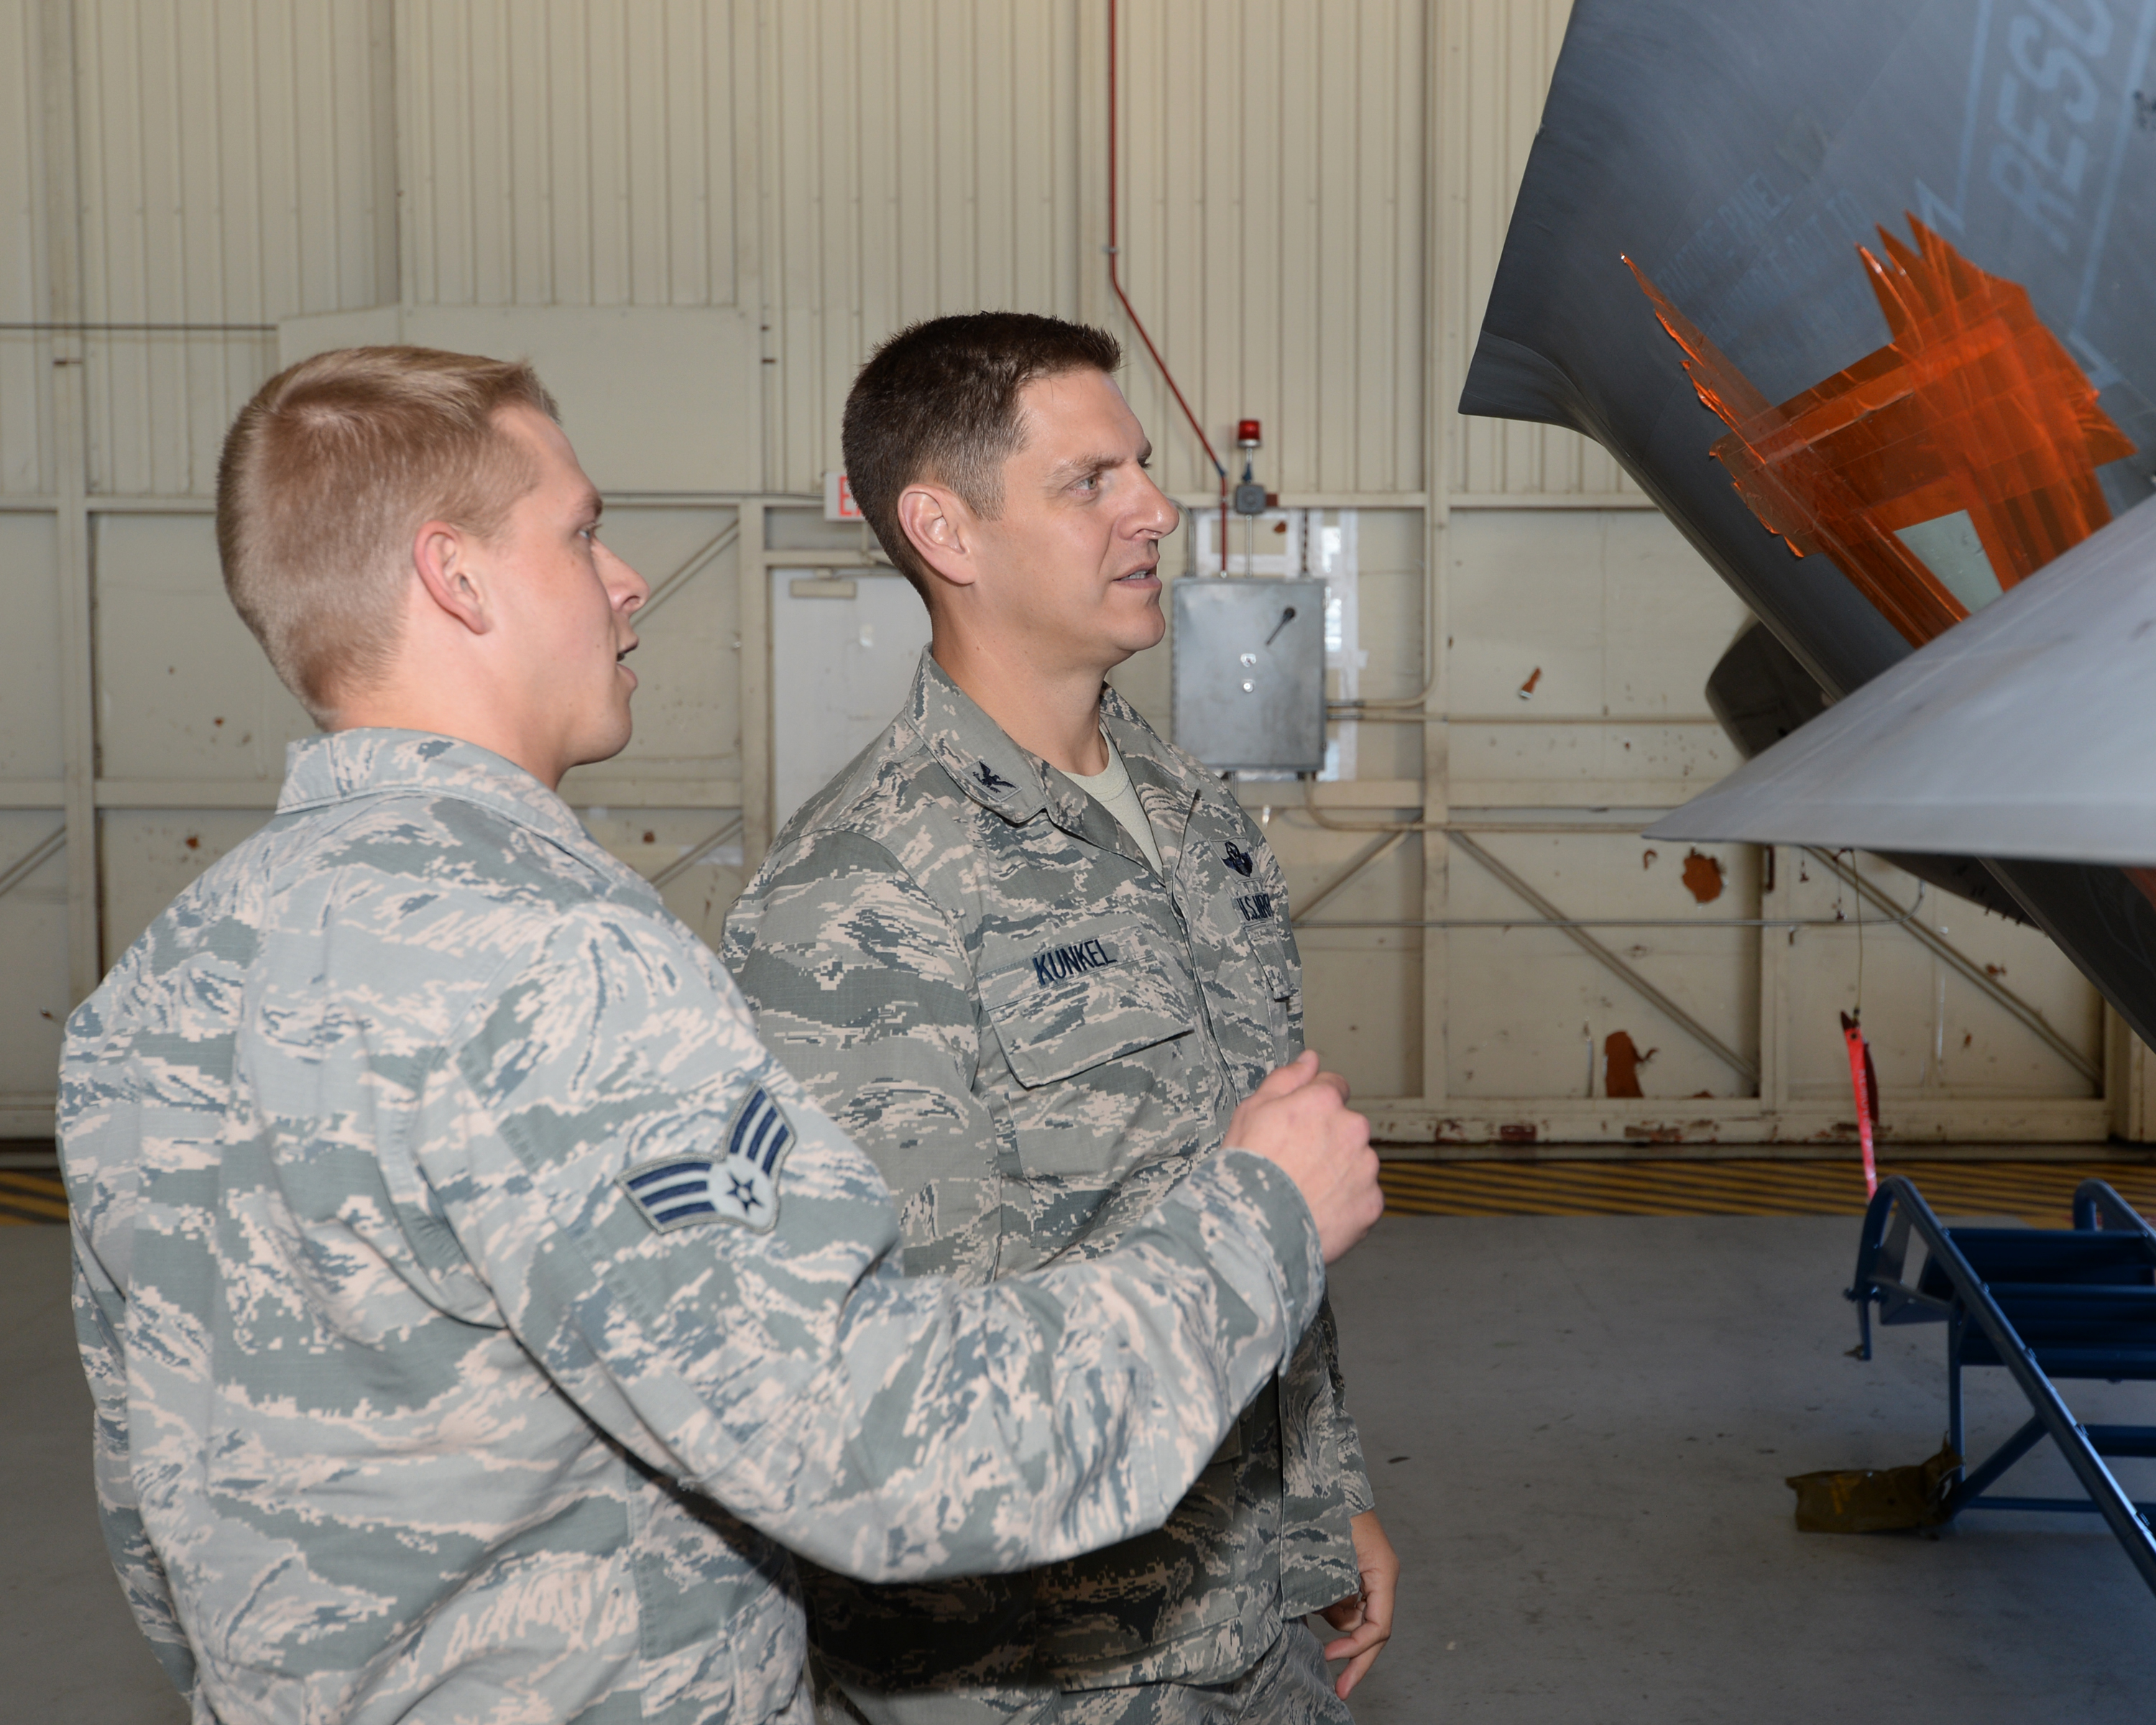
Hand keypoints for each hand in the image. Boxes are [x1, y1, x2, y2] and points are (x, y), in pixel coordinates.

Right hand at [1226, 1050, 1380, 1262]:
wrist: (1255, 1228)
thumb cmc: (1248, 1169)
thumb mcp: (1252, 1111)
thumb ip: (1286, 1079)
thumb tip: (1308, 1059)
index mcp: (1324, 1102)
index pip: (1333, 1087)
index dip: (1314, 1105)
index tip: (1301, 1124)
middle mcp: (1352, 1129)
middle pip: (1346, 1127)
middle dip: (1328, 1140)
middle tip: (1296, 1163)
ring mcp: (1364, 1168)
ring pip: (1356, 1162)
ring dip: (1339, 1171)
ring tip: (1304, 1190)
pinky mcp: (1371, 1203)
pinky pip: (1362, 1197)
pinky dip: (1346, 1202)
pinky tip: (1317, 1208)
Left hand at [1318, 1509, 1398, 1699]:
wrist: (1323, 1480)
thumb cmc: (1331, 1511)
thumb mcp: (1335, 1556)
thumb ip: (1338, 1593)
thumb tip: (1340, 1624)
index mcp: (1383, 1574)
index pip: (1378, 1627)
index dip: (1356, 1648)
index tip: (1329, 1657)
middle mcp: (1379, 1579)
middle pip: (1373, 1631)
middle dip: (1357, 1661)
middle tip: (1341, 1689)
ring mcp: (1365, 1576)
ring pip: (1354, 1617)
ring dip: (1333, 1622)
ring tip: (1309, 1602)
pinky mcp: (1350, 1572)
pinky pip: (1342, 1602)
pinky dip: (1328, 1607)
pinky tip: (1309, 1598)